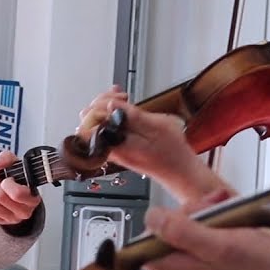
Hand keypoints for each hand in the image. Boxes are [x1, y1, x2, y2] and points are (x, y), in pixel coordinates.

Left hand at [0, 150, 41, 224]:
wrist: (18, 193)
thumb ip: (7, 158)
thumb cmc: (19, 179)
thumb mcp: (17, 164)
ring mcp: (12, 219)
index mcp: (32, 198)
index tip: (7, 177)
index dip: (7, 183)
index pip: (17, 194)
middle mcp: (24, 211)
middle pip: (0, 198)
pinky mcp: (1, 222)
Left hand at [78, 86, 219, 198]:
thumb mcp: (157, 128)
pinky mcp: (119, 147)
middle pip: (89, 120)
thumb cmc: (173, 154)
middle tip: (123, 96)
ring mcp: (113, 148)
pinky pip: (107, 128)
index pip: (91, 120)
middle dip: (103, 102)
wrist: (180, 172)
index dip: (103, 102)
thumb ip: (133, 116)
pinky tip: (123, 105)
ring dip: (107, 106)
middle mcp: (109, 148)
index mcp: (116, 145)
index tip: (121, 97)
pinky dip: (113, 114)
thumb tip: (111, 104)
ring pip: (97, 123)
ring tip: (123, 97)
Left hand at [128, 189, 226, 269]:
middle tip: (210, 209)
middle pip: (171, 238)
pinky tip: (236, 228)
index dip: (161, 221)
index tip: (180, 212)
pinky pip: (211, 246)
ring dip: (208, 221)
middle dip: (189, 215)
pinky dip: (221, 231)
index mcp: (181, 269)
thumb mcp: (219, 245)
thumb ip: (182, 233)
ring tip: (227, 216)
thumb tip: (153, 220)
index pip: (147, 244)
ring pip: (192, 240)